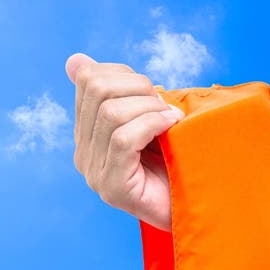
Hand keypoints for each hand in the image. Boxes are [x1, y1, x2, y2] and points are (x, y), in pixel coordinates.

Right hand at [65, 52, 184, 231]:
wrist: (194, 209)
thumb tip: (75, 61)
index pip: (87, 80)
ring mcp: (94, 174)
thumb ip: (119, 93)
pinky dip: (152, 124)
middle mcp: (82, 154)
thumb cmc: (174, 164)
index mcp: (86, 134)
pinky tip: (171, 127)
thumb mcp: (145, 120)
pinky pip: (123, 139)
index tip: (152, 92)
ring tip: (171, 118)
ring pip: (110, 113)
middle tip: (165, 103)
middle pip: (95, 90)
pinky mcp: (111, 188)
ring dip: (149, 106)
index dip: (123, 73)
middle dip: (137, 86)